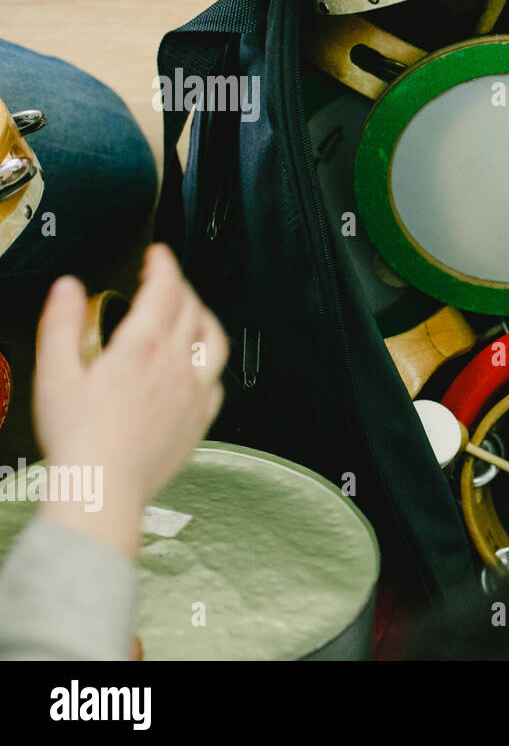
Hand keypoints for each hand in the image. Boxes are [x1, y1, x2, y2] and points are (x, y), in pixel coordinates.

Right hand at [33, 245, 228, 559]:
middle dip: (180, 286)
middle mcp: (177, 366)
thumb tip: (69, 290)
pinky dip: (210, 362)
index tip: (158, 255)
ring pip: (216, 340)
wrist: (103, 490)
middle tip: (164, 281)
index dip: (164, 264)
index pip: (166, 289)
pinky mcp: (201, 419)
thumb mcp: (54, 374)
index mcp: (143, 348)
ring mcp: (194, 393)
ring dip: (204, 318)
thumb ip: (61, 325)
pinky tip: (198, 365)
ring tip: (191, 313)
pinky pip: (217, 380)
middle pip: (192, 309)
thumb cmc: (78, 440)